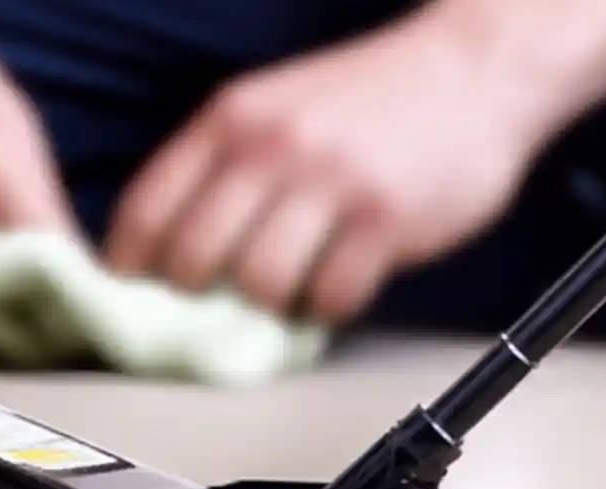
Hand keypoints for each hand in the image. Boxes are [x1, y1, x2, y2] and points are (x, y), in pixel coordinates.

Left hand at [106, 9, 548, 321]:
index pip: (149, 206)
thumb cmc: (369, 98)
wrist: (474, 66)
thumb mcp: (277, 106)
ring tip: (293, 287)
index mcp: (234, 117)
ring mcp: (330, 182)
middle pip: (195, 258)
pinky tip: (342, 282)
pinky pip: (333, 297)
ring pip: (261, 284)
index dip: (131, 262)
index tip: (136, 290)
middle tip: (224, 298)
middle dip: (200, 294)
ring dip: (272, 303)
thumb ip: (226, 164)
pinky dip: (331, 306)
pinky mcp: (385, 219)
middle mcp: (273, 147)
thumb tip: (172, 248)